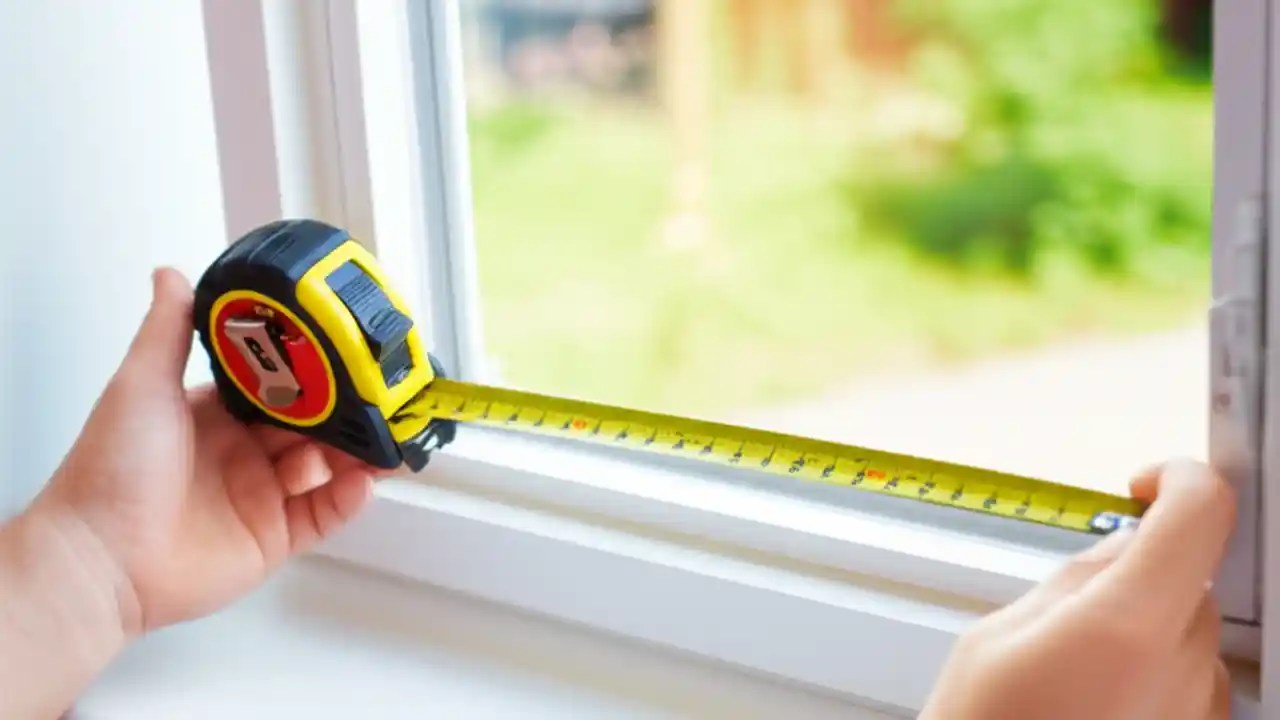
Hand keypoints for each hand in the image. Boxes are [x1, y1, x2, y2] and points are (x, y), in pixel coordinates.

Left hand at [28, 268, 384, 635]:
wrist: (99, 558)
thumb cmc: (110, 470)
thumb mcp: (140, 386)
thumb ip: (168, 330)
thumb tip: (171, 273)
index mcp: (217, 415)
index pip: (280, 385)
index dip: (315, 372)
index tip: (348, 354)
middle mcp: (242, 453)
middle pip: (312, 426)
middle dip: (347, 412)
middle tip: (382, 397)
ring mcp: (260, 497)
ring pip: (326, 469)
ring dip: (358, 453)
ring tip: (386, 439)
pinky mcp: (273, 539)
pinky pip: (324, 515)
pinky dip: (349, 499)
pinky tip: (364, 482)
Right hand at [920, 459, 1235, 719]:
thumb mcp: (994, 638)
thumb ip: (1070, 582)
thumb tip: (1119, 549)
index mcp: (1128, 626)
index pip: (1201, 513)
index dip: (1179, 479)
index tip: (1147, 483)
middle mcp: (1184, 670)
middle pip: (1191, 575)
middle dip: (1140, 568)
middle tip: (1072, 600)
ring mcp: (1198, 713)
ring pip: (1191, 628)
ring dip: (1146, 624)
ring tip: (1072, 668)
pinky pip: (1191, 680)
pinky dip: (1153, 671)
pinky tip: (1093, 700)